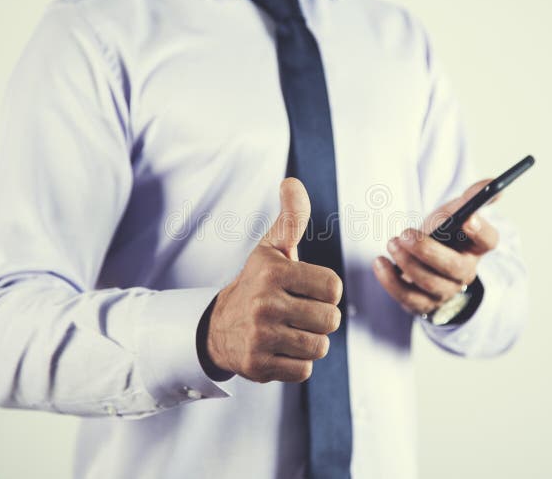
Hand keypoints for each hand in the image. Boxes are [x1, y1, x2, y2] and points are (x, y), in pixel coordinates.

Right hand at [207, 178, 342, 382]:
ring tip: (289, 331)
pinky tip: (279, 349)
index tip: (305, 290)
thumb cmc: (258, 283)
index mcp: (274, 272)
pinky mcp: (257, 365)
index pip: (333, 288)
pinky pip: (303, 369)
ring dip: (309, 341)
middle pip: (330, 320)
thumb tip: (292, 181)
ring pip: (319, 346)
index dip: (325, 291)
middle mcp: (264, 303)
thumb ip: (291, 217)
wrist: (218, 325)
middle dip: (320, 318)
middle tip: (298, 313)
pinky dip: (296, 363)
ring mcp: (259, 336)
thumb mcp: (272, 248)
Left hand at [373, 179, 499, 315]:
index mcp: (476, 247)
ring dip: (407, 263)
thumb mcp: (453, 213)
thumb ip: (470, 198)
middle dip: (428, 250)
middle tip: (405, 234)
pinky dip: (391, 281)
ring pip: (429, 283)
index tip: (468, 218)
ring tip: (392, 243)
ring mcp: (446, 291)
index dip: (480, 231)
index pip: (488, 241)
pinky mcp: (424, 304)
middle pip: (455, 267)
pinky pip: (409, 298)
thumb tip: (491, 183)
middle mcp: (465, 272)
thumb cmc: (442, 234)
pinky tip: (380, 263)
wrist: (423, 260)